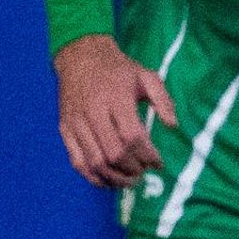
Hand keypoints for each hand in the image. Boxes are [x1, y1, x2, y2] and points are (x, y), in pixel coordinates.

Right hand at [53, 33, 176, 189]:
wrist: (80, 57)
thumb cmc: (118, 69)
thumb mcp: (147, 76)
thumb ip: (163, 100)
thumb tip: (173, 126)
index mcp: (115, 98)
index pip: (132, 136)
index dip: (147, 155)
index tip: (158, 163)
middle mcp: (93, 112)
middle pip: (114, 153)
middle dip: (133, 169)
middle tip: (144, 171)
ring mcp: (76, 123)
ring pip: (95, 162)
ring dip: (115, 178)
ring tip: (130, 180)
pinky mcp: (64, 129)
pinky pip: (76, 161)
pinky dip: (93, 177)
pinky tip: (108, 181)